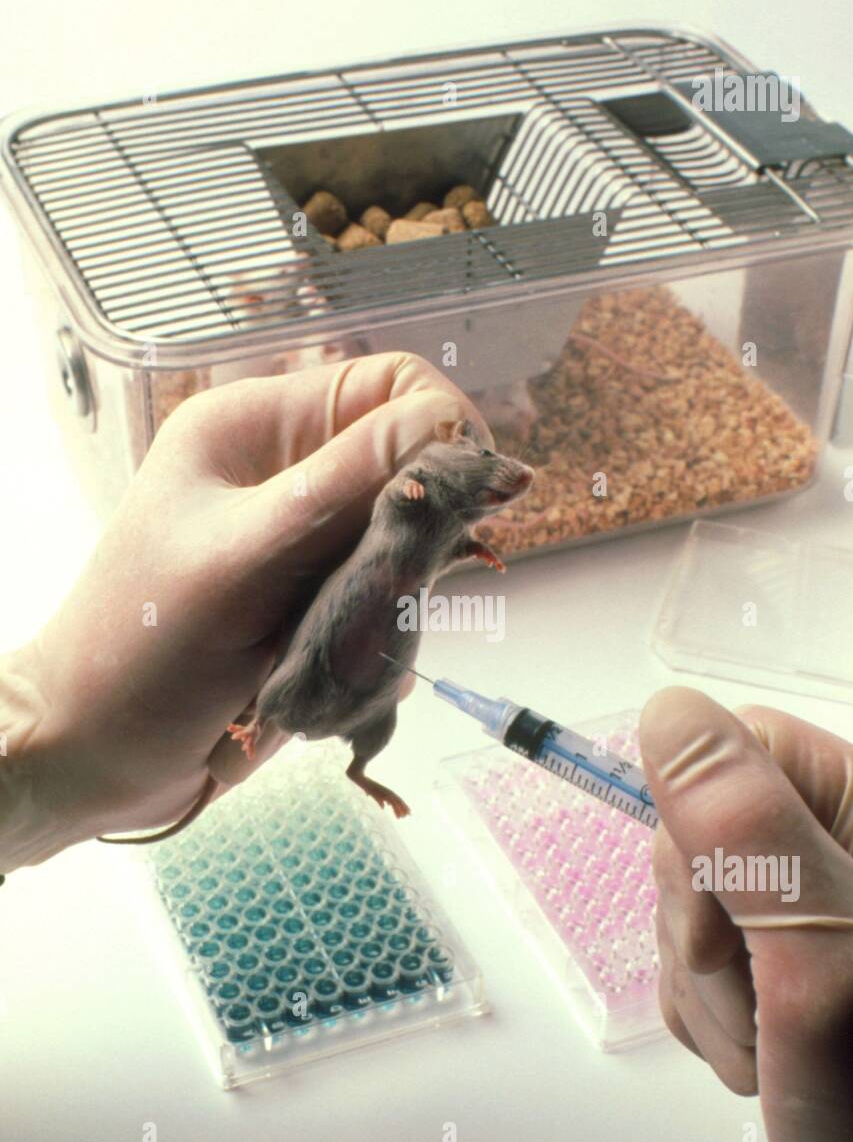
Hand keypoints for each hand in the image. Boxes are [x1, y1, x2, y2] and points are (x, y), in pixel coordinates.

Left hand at [2, 353, 486, 859]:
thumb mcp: (243, 557)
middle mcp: (285, 473)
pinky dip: (391, 622)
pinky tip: (369, 658)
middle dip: (423, 517)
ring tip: (367, 629)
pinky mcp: (315, 598)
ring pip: (405, 532)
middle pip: (406, 459)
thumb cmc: (141, 650)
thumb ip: (342, 486)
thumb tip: (449, 426)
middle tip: (407, 579)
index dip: (439, 425)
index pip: (384, 386)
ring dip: (406, 581)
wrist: (98, 756)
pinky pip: (386, 589)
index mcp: (254, 429)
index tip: (465, 495)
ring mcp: (302, 539)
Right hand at [639, 687, 852, 1141]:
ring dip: (701, 987)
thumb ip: (747, 827)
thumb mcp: (824, 960)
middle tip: (763, 1000)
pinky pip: (687, 956)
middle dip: (701, 931)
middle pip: (700, 826)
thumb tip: (671, 712)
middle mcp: (847, 860)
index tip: (724, 917)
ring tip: (769, 1047)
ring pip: (684, 897)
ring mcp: (808, 918)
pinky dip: (700, 1014)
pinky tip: (755, 1058)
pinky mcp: (775, 969)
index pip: (744, 747)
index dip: (706, 826)